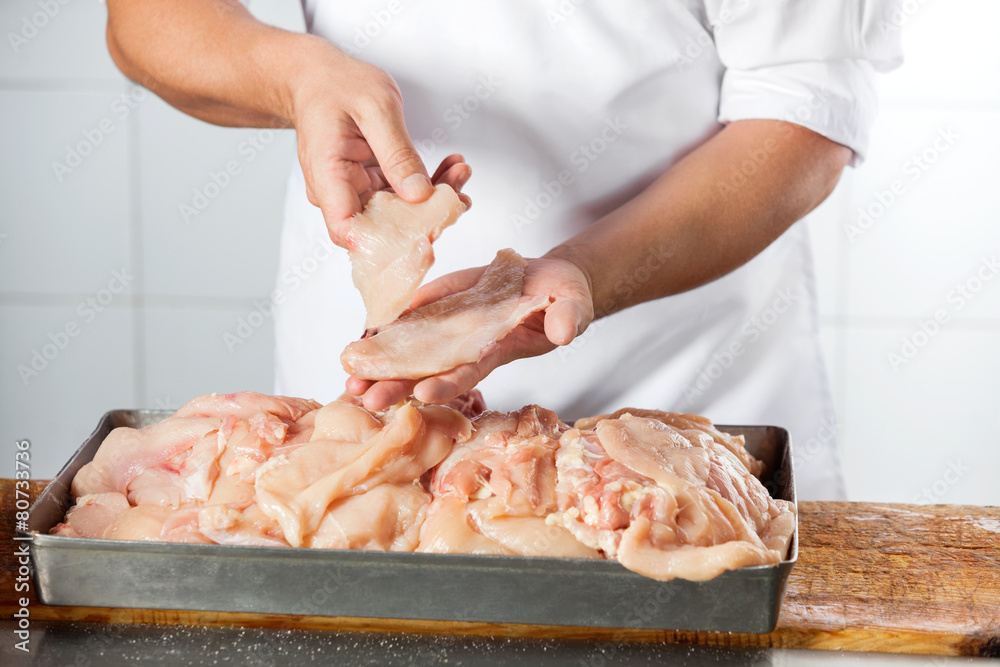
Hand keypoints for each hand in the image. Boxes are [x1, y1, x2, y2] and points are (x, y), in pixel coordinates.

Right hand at [289, 43, 470, 246]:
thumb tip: (419, 193)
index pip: (349, 231)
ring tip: (460, 172)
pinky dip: (426, 185)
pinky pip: (401, 195)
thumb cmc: (337, 86)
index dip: (386, 244)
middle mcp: (338, 192)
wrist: (319, 78)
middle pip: (383, 226)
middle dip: (426, 214)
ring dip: (433, 197)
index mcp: (328, 175)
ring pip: (399, 213)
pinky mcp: (370, 185)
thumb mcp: (375, 108)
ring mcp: (355, 190)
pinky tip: (449, 168)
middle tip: (459, 190)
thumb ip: (398, 152)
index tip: (427, 235)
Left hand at [345, 257, 594, 410]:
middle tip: (365, 398)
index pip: (468, 372)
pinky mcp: (441, 304)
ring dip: (380, 364)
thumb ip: (568, 317)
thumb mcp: (573, 304)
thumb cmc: (563, 298)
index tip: (423, 396)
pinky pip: (409, 319)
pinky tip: (359, 340)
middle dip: (397, 386)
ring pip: (410, 350)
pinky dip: (384, 330)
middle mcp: (466, 346)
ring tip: (349, 376)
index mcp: (497, 350)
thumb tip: (564, 330)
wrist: (546, 280)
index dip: (447, 385)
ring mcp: (450, 326)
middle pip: (427, 372)